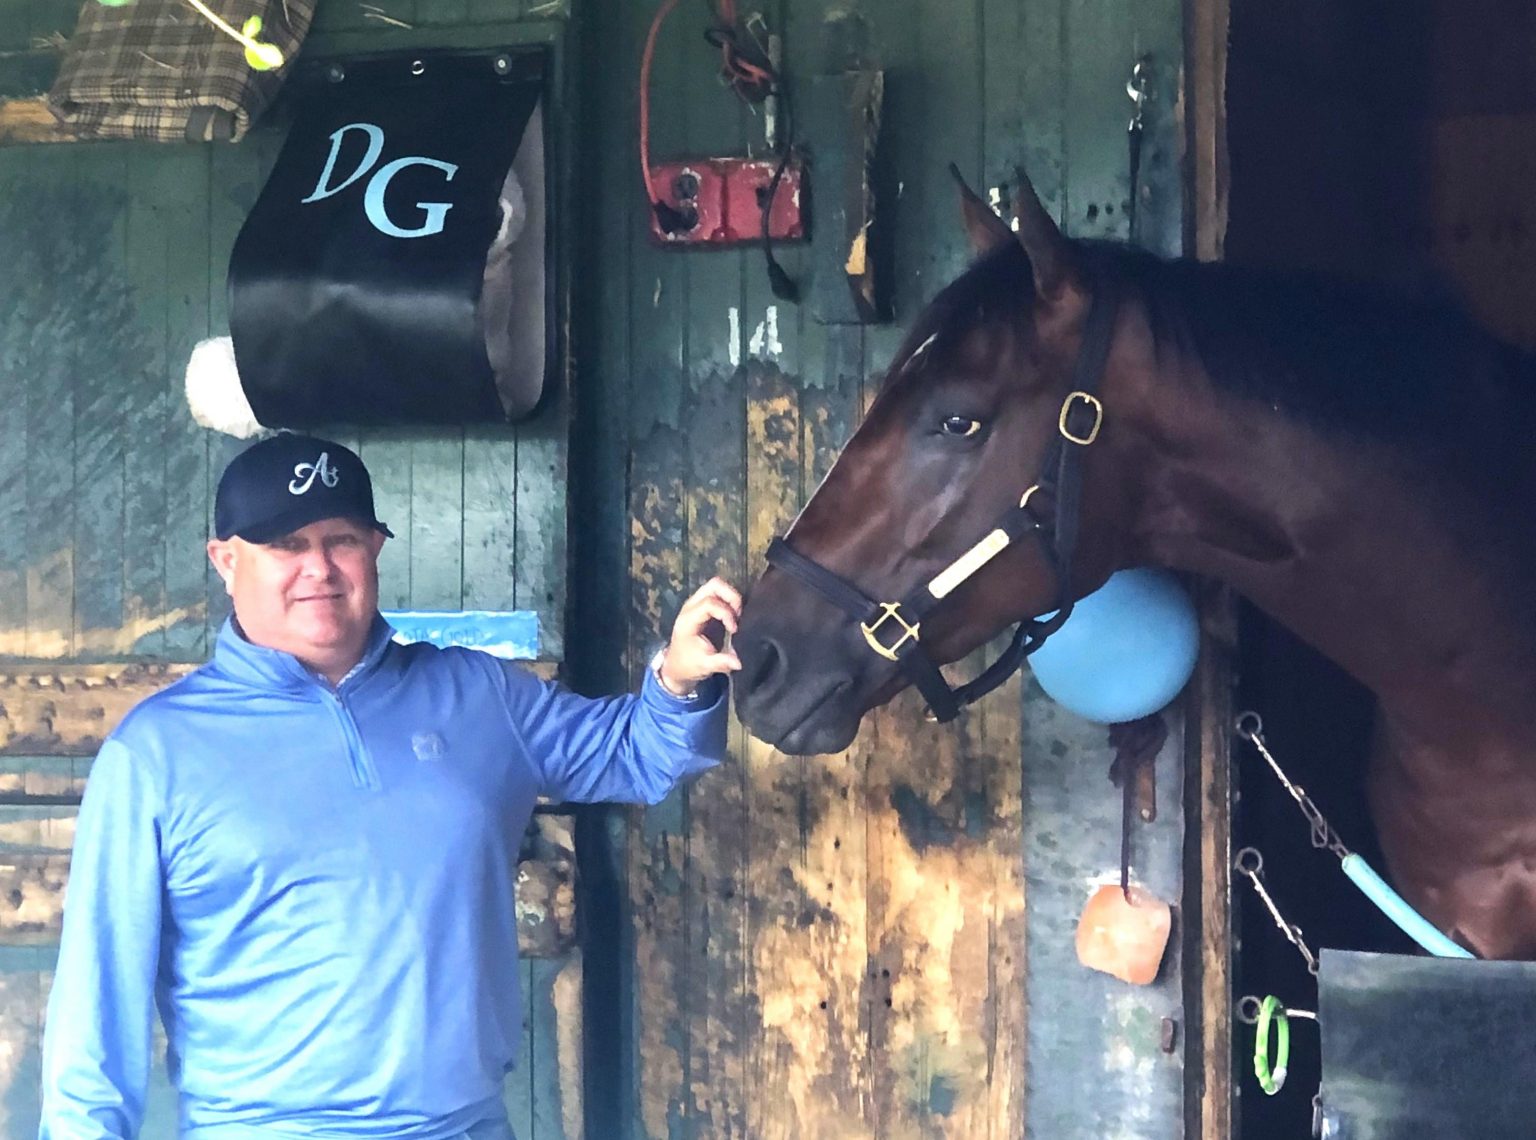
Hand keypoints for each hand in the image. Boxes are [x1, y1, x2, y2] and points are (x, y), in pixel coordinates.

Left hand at [658, 577, 742, 695]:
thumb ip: (721, 662)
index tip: (734, 630)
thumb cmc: (688, 665)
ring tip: (737, 615)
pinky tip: (733, 615)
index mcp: (688, 620)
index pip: (709, 603)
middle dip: (731, 596)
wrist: (676, 666)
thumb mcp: (704, 666)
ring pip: (716, 585)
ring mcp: (695, 603)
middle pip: (714, 585)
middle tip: (739, 614)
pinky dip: (728, 599)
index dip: (726, 613)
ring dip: (731, 596)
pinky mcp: (702, 605)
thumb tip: (738, 663)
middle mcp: (690, 607)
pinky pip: (717, 593)